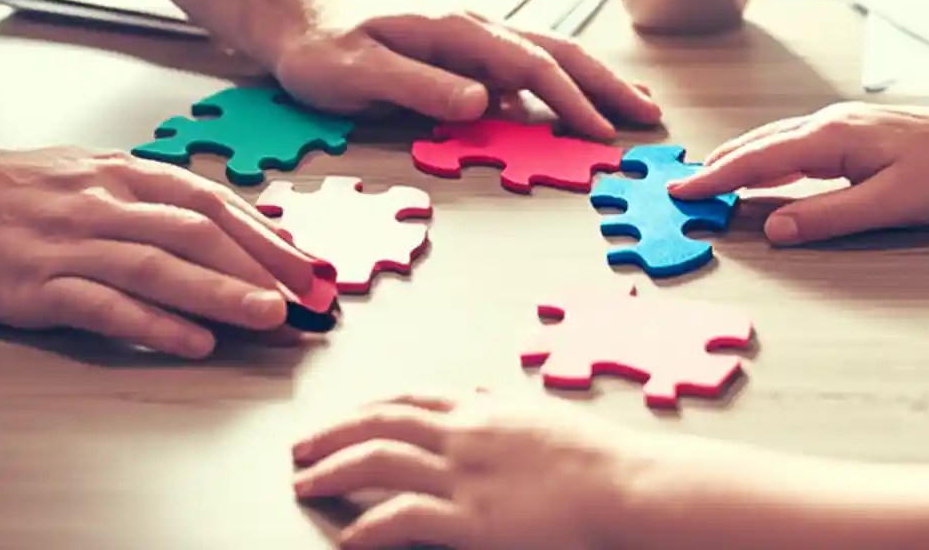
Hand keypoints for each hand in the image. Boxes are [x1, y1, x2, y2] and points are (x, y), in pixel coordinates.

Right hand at [0, 146, 315, 357]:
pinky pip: (105, 305)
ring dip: (221, 292)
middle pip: (196, 231)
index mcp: (122, 173)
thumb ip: (153, 196)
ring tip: (269, 317)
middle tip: (306, 295)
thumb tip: (228, 220)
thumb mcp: (90, 173)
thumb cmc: (14, 193)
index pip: (209, 201)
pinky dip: (154, 324)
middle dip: (259, 264)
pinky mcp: (37, 285)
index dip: (264, 233)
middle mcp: (103, 203)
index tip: (306, 262)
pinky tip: (194, 341)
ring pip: (159, 266)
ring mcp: (70, 244)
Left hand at [271, 10, 660, 140]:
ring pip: (546, 60)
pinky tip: (577, 111)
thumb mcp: (358, 70)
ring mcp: (473, 44)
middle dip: (604, 85)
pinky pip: (523, 75)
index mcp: (454, 29)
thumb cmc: (323, 48)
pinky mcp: (466, 60)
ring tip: (633, 108)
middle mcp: (473, 31)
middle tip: (647, 116)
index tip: (599, 131)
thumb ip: (418, 85)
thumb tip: (481, 103)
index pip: (527, 63)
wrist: (300, 22)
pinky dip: (559, 92)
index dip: (568, 98)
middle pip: (554, 53)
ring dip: (592, 84)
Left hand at [292, 392, 647, 549]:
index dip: (370, 406)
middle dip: (334, 432)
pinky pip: (400, 518)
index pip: (411, 397)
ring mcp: (462, 475)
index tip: (346, 414)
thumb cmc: (598, 457)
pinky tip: (347, 539)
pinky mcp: (468, 520)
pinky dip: (366, 528)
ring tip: (304, 484)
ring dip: (332, 471)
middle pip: (380, 422)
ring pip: (376, 462)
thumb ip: (506, 405)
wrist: (626, 488)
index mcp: (483, 409)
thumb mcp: (545, 414)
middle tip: (302, 446)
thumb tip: (482, 393)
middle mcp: (463, 434)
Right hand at [669, 102, 928, 244]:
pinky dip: (766, 156)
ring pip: (774, 140)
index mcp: (828, 137)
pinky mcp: (852, 131)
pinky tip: (764, 169)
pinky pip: (793, 142)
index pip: (756, 159)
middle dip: (717, 166)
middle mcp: (827, 123)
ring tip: (710, 177)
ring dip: (739, 159)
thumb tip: (774, 229)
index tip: (681, 192)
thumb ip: (826, 217)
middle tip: (682, 187)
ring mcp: (839, 124)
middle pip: (757, 144)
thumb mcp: (887, 205)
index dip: (716, 178)